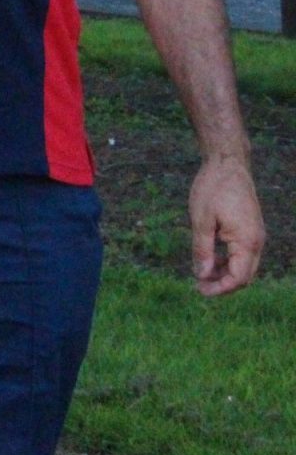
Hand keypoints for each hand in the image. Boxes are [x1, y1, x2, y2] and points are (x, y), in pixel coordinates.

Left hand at [190, 155, 264, 295]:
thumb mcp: (201, 220)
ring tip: (201, 273)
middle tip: (198, 286)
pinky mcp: (250, 230)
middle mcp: (257, 241)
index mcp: (247, 241)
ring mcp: (255, 235)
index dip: (220, 288)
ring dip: (224, 273)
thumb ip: (203, 249)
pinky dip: (228, 260)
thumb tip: (202, 275)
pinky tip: (210, 259)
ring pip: (244, 265)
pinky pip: (242, 253)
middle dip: (223, 284)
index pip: (238, 278)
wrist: (227, 163)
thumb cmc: (213, 188)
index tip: (199, 290)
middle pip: (244, 276)